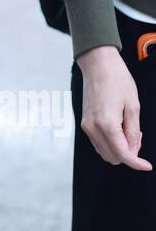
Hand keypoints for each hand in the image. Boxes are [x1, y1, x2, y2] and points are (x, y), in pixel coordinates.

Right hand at [77, 44, 151, 169]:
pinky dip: (110, 142)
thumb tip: (133, 151)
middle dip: (128, 153)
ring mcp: (86, 126)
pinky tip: (118, 128)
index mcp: (107, 124)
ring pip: (104, 152)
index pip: (123, 154)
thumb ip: (133, 132)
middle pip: (112, 157)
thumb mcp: (133, 106)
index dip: (137, 163)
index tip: (146, 166)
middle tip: (137, 135)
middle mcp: (93, 128)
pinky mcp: (84, 123)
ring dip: (119, 148)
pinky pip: (98, 142)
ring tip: (127, 129)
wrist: (98, 64)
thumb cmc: (116, 79)